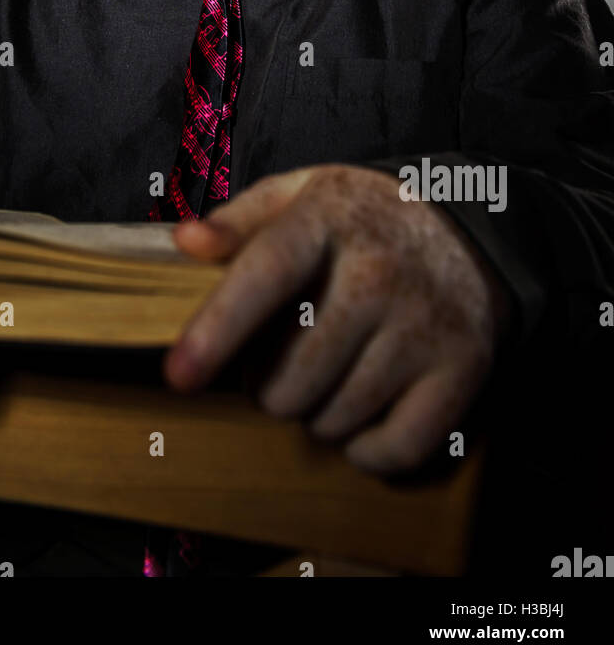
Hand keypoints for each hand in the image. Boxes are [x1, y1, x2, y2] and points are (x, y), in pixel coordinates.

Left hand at [163, 164, 512, 474]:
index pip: (266, 276)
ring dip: (315, 414)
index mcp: (329, 220)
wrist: (467, 229)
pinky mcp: (463, 368)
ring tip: (325, 374)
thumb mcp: (300, 194)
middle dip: (268, 386)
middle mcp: (380, 272)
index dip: (218, 330)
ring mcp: (425, 324)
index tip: (178, 375)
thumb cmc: (361, 221)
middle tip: (283, 358)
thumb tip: (187, 241)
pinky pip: (396, 448)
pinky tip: (364, 412)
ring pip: (335, 418)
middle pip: (292, 375)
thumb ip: (240, 220)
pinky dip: (368, 450)